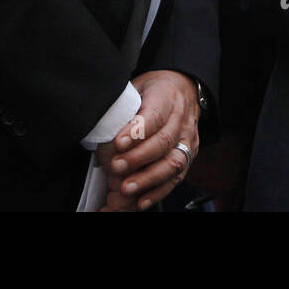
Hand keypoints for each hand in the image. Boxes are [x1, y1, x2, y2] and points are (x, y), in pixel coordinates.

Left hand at [98, 70, 198, 210]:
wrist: (184, 88)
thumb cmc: (155, 90)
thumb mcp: (138, 86)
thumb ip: (124, 105)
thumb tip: (99, 124)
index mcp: (166, 97)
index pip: (154, 115)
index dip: (137, 131)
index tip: (118, 143)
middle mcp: (181, 120)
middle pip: (163, 142)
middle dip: (138, 158)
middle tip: (115, 167)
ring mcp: (187, 140)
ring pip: (172, 163)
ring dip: (148, 179)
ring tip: (126, 188)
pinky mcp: (189, 156)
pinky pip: (176, 178)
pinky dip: (158, 192)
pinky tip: (141, 201)